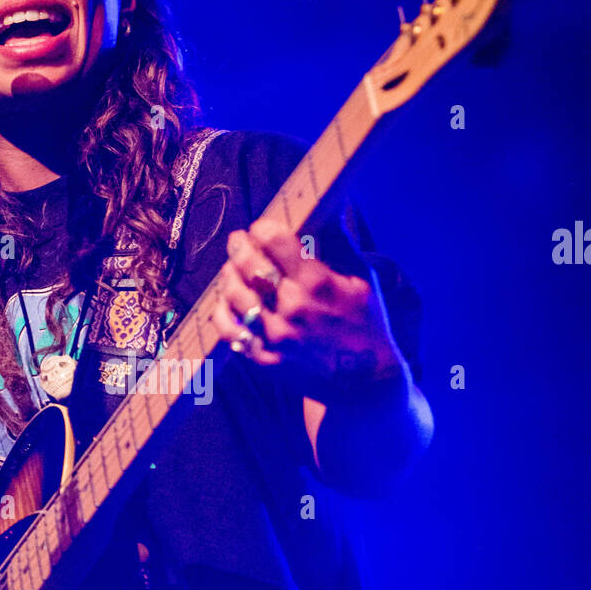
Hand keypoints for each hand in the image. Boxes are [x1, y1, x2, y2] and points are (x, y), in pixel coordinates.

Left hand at [212, 218, 407, 402]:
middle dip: (239, 245)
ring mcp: (276, 336)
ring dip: (229, 275)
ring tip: (232, 269)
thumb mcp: (362, 281)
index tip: (260, 227)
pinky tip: (226, 301)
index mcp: (318, 283)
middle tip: (237, 240)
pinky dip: (222, 311)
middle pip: (248, 264)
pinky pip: (228, 330)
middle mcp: (293, 308)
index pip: (274, 240)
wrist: (367, 384)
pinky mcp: (264, 360)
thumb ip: (341, 243)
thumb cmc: (368, 326)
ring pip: (233, 294)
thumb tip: (336, 205)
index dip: (262, 228)